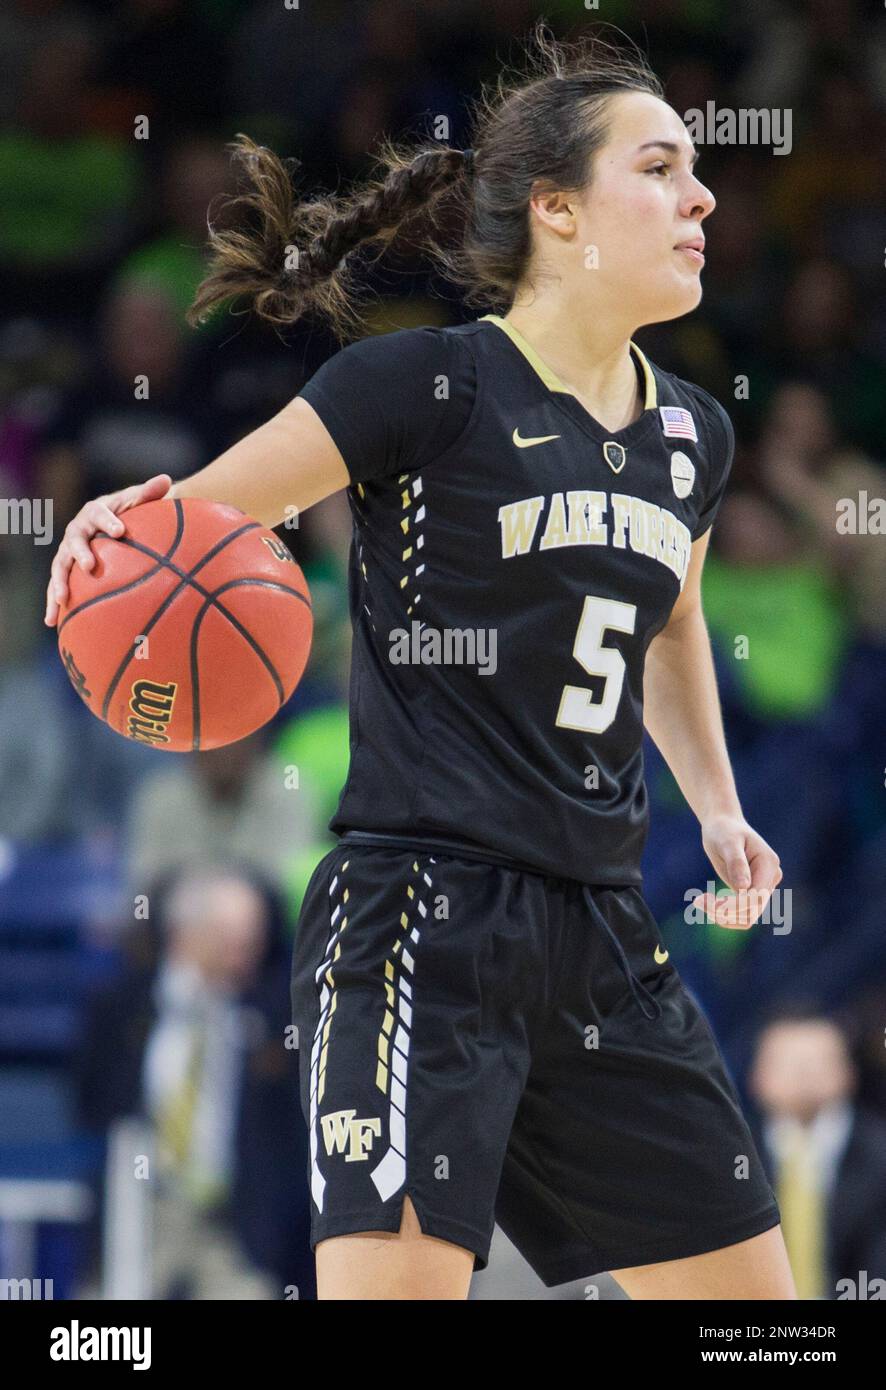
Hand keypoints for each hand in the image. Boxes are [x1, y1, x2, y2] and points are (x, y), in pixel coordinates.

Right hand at [44, 473, 172, 626]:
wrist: (115, 521)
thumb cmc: (131, 510)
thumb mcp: (140, 500)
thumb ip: (150, 492)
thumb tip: (166, 479)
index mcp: (95, 511)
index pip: (101, 514)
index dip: (108, 521)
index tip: (119, 531)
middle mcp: (78, 530)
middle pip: (74, 541)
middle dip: (80, 553)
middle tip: (89, 566)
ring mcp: (69, 550)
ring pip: (60, 566)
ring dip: (59, 583)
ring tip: (61, 600)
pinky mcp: (67, 569)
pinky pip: (59, 585)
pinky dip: (53, 603)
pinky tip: (51, 622)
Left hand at [692, 813, 782, 929]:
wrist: (723, 825)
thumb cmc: (724, 830)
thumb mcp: (727, 843)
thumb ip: (736, 863)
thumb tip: (744, 888)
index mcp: (769, 864)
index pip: (756, 896)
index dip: (734, 905)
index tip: (708, 902)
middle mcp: (770, 878)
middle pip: (753, 910)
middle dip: (726, 911)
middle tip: (698, 901)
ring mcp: (763, 887)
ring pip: (747, 917)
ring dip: (724, 916)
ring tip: (699, 902)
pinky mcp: (751, 893)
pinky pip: (741, 913)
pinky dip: (724, 914)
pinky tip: (706, 904)